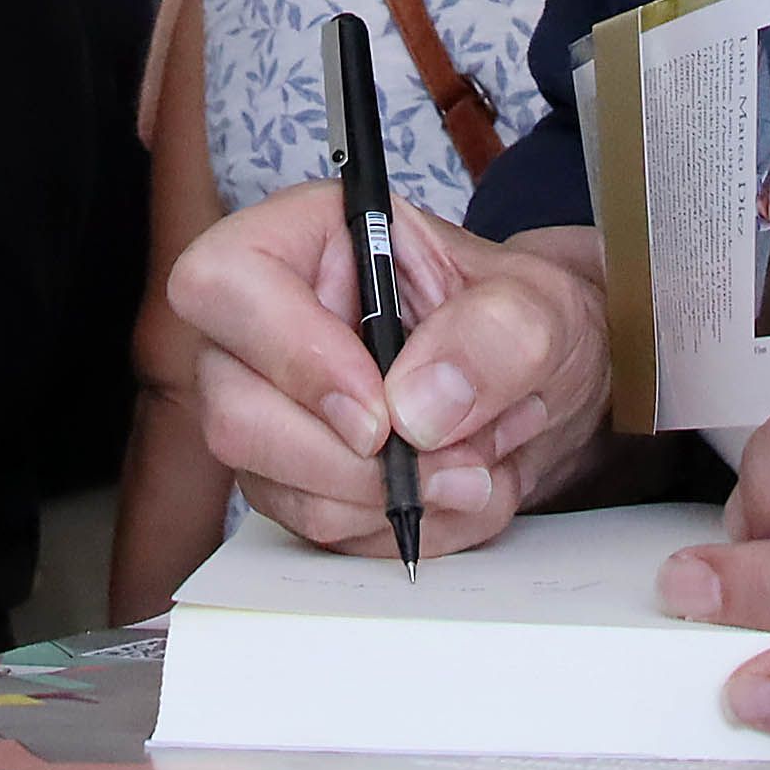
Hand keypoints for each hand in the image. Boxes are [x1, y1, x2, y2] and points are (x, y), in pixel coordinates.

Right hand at [167, 179, 613, 555]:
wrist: (544, 388)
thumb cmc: (525, 322)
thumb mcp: (544, 308)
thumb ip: (494, 337)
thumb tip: (415, 407)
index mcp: (306, 238)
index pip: (225, 282)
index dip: (294, 356)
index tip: (380, 415)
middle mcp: (264, 321)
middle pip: (232, 413)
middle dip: (351, 467)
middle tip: (453, 467)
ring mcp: (265, 405)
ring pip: (272, 486)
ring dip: (391, 502)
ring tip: (480, 466)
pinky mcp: (289, 476)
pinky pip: (317, 531)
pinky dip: (399, 527)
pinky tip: (455, 492)